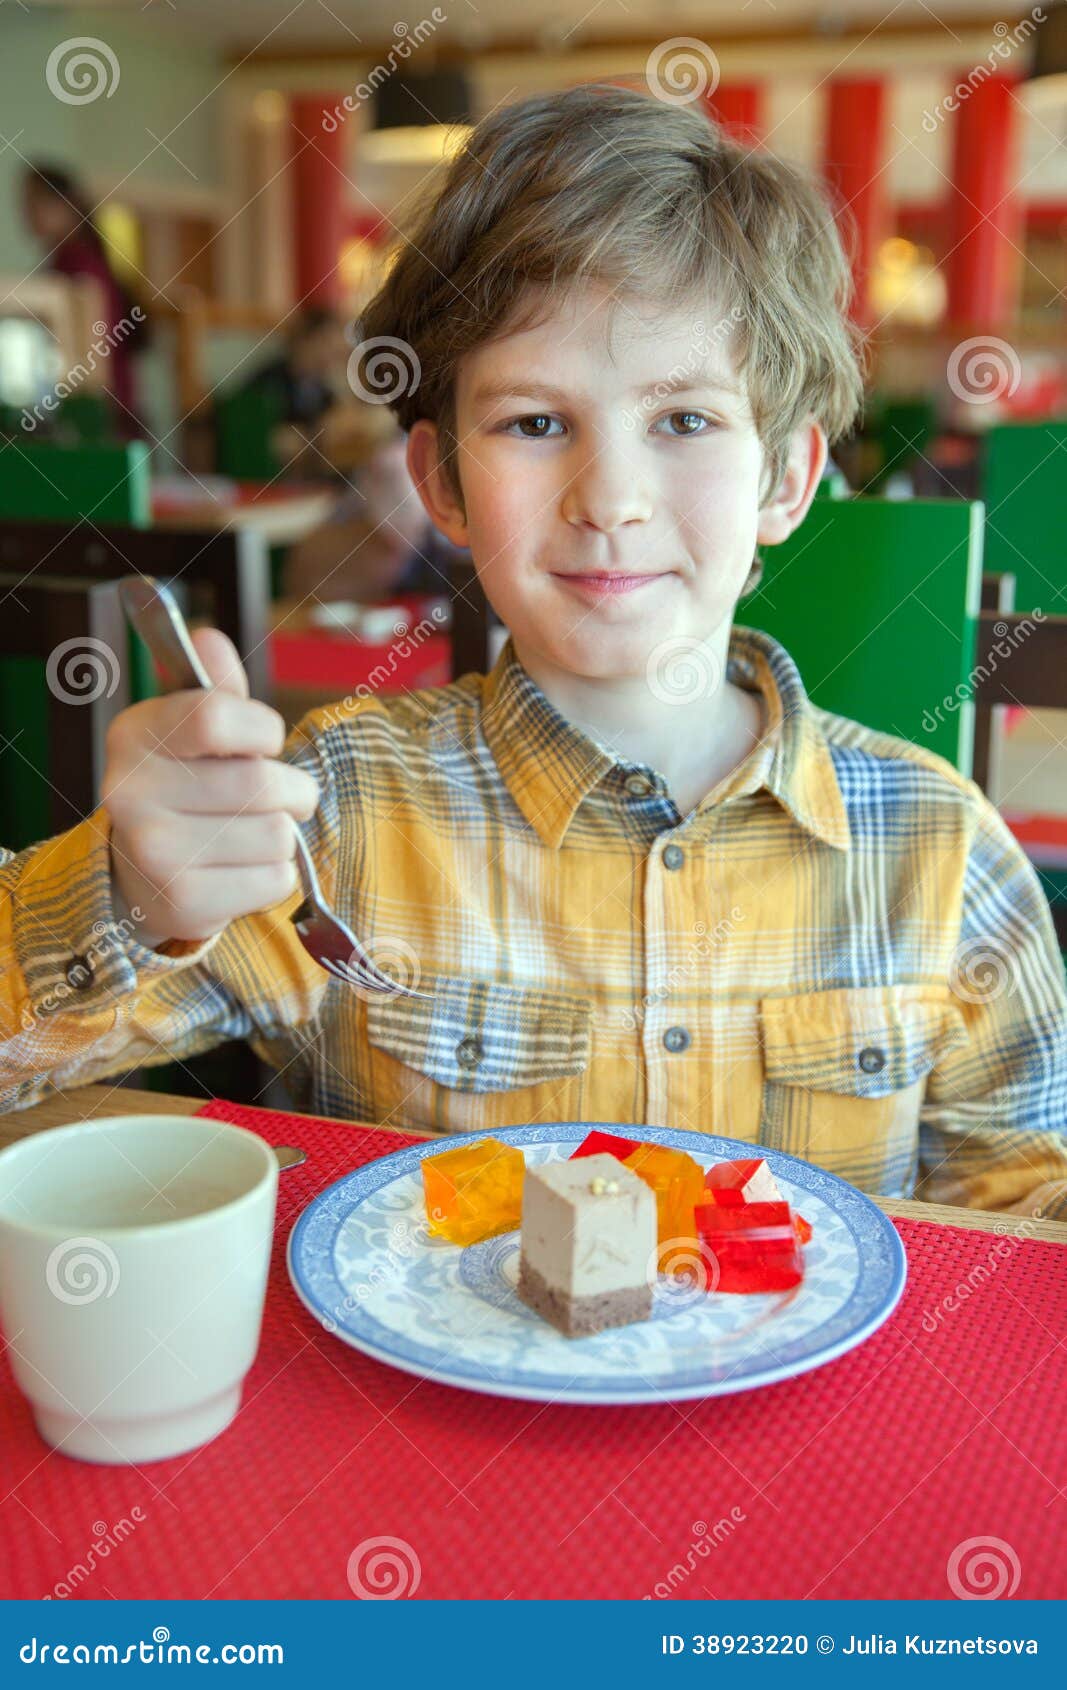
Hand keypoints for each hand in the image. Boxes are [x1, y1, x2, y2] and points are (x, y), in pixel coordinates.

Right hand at [102, 628, 318, 947]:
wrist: (141, 877)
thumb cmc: (184, 789)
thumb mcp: (189, 731)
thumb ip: (212, 686)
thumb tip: (208, 638)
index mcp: (133, 736)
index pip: (215, 715)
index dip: (262, 728)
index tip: (265, 739)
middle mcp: (131, 793)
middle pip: (261, 782)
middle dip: (291, 789)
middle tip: (277, 796)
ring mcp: (153, 853)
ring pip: (276, 834)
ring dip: (284, 834)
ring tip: (253, 833)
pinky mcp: (182, 902)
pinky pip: (275, 879)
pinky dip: (275, 875)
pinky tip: (242, 869)